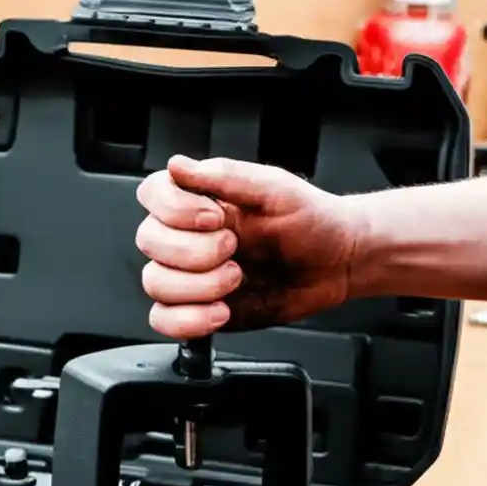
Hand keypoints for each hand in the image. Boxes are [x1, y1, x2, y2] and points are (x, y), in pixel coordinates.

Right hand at [135, 155, 365, 338]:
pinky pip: (164, 320)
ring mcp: (190, 275)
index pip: (152, 194)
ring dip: (198, 287)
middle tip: (236, 249)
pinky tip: (222, 312)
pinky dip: (188, 321)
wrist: (337, 263)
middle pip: (149, 241)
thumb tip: (178, 165)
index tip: (216, 218)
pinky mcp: (197, 309)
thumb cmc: (311, 221)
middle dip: (195, 251)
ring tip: (237, 280)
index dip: (175, 209)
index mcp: (200, 200)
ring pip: (155, 282)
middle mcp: (187, 235)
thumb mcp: (274, 189)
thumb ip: (224, 176)